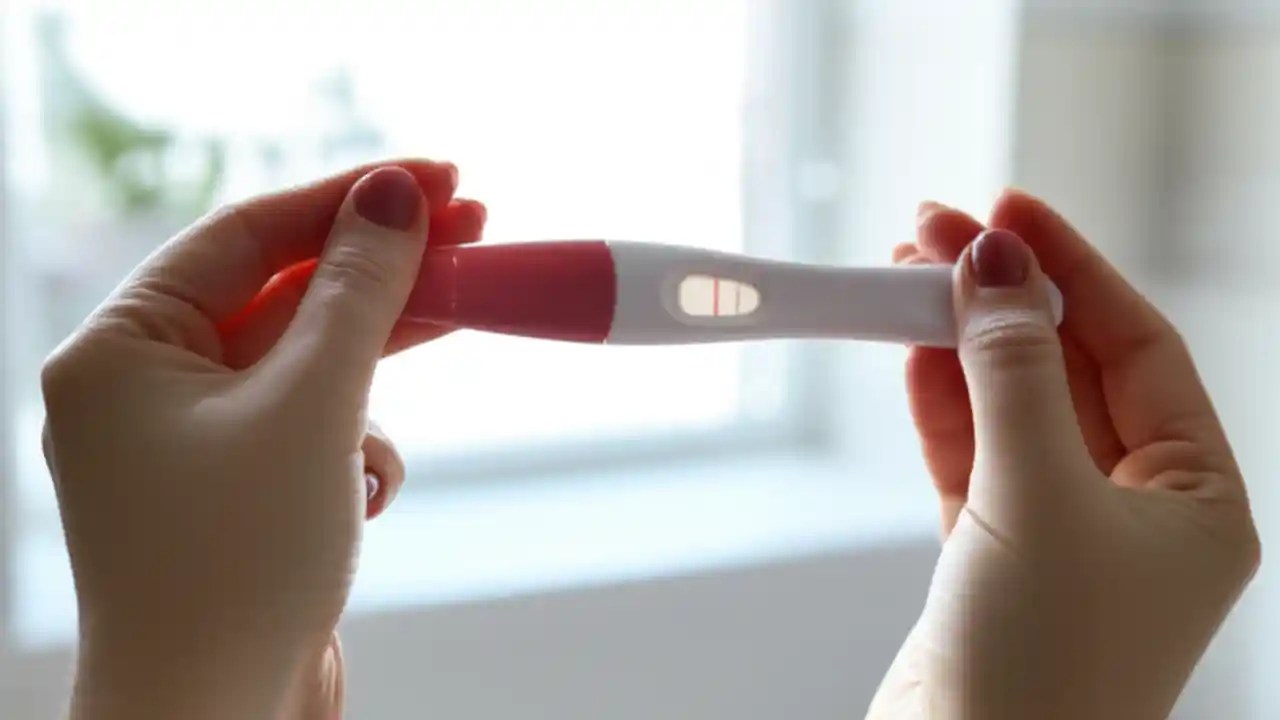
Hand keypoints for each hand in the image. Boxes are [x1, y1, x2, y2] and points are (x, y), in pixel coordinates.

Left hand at [40, 161, 484, 718]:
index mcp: (122, 350)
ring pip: (309, 362)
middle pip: (285, 292)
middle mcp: (148, 388)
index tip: (439, 176)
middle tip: (477, 227)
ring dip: (378, 362)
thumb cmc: (237, 565)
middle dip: (382, 269)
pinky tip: (367, 491)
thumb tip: (392, 195)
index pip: (248, 234)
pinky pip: (314, 428)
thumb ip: (356, 292)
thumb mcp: (311, 407)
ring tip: (457, 324)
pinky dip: (357, 445)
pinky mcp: (243, 492)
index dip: (349, 198)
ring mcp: (196, 444)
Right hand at [867, 192, 1260, 717]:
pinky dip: (936, 402)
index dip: (1073, 270)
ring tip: (906, 277)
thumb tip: (998, 269)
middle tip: (935, 233)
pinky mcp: (990, 555)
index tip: (1009, 209)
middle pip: (1066, 369)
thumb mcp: (1038, 498)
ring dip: (959, 344)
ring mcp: (1058, 532)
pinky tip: (908, 351)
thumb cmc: (1041, 674)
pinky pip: (967, 454)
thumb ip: (1013, 375)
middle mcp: (1134, 511)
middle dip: (1003, 299)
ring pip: (1007, 408)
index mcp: (1195, 499)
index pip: (1137, 348)